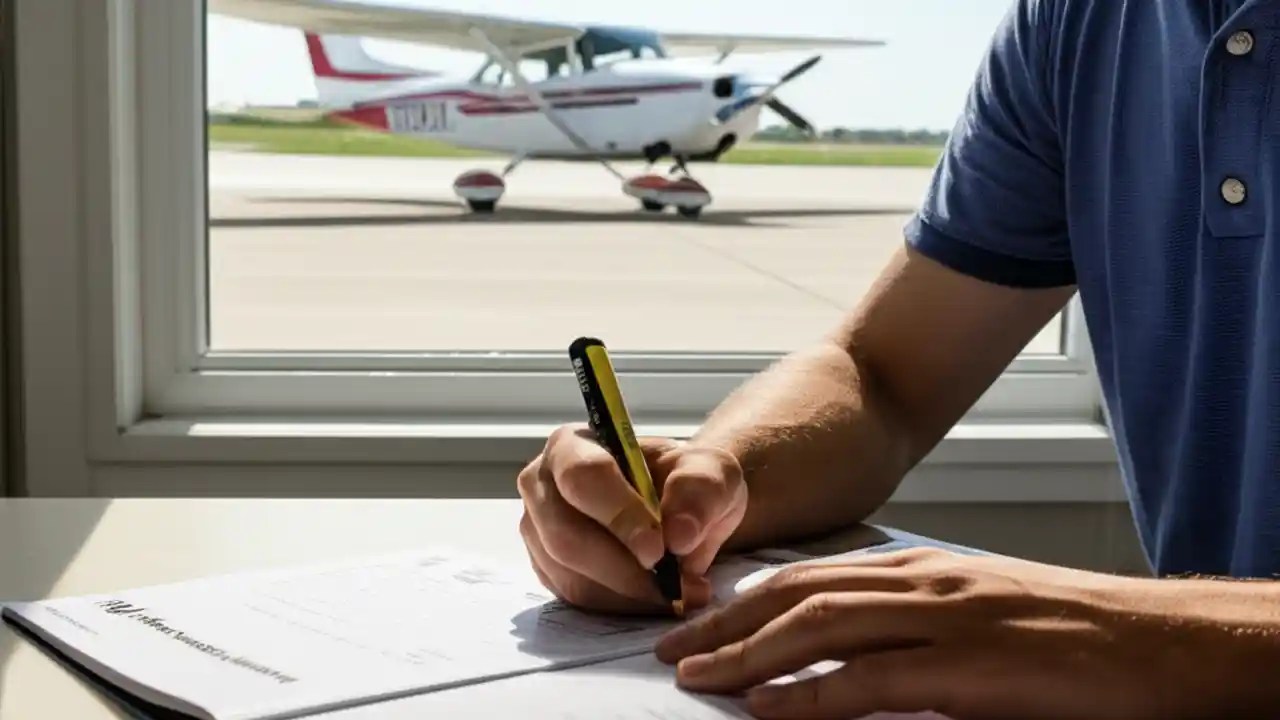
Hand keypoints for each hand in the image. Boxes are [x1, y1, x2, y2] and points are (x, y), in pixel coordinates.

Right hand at [517, 424, 747, 614]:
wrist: (680, 508)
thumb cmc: (685, 481)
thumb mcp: (710, 471)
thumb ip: (699, 490)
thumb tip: (678, 534)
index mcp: (572, 446)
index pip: (582, 478)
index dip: (618, 516)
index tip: (658, 549)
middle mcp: (542, 487)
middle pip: (566, 537)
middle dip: (624, 570)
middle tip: (678, 585)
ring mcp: (539, 533)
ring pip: (572, 578)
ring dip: (630, 595)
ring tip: (682, 591)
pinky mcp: (549, 571)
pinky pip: (578, 601)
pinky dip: (623, 607)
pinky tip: (659, 597)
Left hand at [655, 547, 1279, 718]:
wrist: (1148, 641)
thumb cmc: (1065, 631)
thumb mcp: (972, 608)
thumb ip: (907, 619)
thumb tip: (846, 647)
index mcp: (917, 568)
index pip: (810, 575)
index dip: (745, 598)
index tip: (700, 622)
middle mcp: (918, 583)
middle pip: (796, 594)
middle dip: (725, 622)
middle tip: (671, 648)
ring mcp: (940, 620)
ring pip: (818, 628)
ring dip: (747, 654)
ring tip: (695, 676)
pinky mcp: (964, 668)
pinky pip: (868, 680)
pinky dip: (809, 694)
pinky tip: (767, 709)